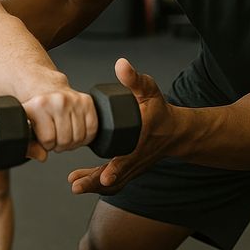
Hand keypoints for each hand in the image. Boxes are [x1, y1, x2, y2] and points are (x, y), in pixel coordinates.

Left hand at [20, 84, 97, 162]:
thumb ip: (29, 145)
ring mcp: (74, 100)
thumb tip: (42, 156)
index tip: (44, 139)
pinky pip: (92, 129)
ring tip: (64, 135)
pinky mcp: (87, 101)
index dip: (46, 145)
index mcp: (39, 105)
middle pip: (65, 140)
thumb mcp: (25, 126)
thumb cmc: (37, 110)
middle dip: (60, 146)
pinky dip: (86, 136)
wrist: (47, 89)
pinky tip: (75, 132)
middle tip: (55, 139)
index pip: (49, 140)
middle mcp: (58, 100)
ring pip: (79, 137)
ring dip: (72, 142)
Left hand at [67, 58, 171, 194]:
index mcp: (142, 140)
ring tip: (75, 184)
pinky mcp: (129, 169)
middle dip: (96, 182)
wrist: (174, 131)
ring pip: (115, 182)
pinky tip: (79, 180)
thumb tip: (121, 64)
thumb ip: (135, 79)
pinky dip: (97, 183)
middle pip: (118, 176)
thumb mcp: (150, 91)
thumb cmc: (159, 110)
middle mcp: (138, 158)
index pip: (129, 157)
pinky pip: (114, 181)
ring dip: (94, 185)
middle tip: (77, 186)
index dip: (117, 168)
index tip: (105, 176)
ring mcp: (134, 166)